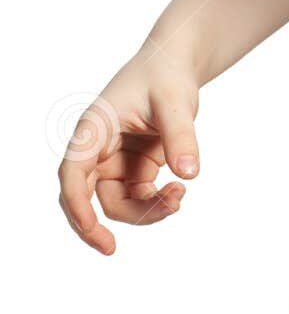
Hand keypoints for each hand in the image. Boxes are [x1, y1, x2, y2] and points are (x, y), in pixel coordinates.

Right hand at [56, 45, 200, 255]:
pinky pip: (138, 198)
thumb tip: (189, 173)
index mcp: (94, 129)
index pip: (73, 173)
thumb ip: (181, 136)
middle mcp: (97, 149)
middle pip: (86, 198)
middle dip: (99, 225)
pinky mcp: (134, 167)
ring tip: (179, 196)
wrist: (176, 64)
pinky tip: (179, 189)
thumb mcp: (176, 102)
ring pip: (116, 204)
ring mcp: (115, 161)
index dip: (76, 205)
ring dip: (144, 211)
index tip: (93, 230)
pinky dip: (157, 202)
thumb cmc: (166, 74)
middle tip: (112, 249)